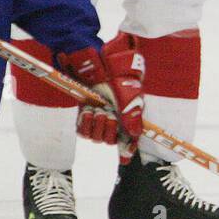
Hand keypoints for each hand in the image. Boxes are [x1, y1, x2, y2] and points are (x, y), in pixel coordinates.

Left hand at [61, 44, 144, 162]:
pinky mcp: (82, 113)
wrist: (92, 61)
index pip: (129, 139)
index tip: (125, 157)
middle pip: (111, 141)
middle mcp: (113, 117)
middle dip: (109, 130)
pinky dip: (85, 123)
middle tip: (109, 114)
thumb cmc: (113, 73)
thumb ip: (132, 116)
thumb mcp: (128, 94)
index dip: (127, 149)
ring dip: (96, 126)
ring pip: (96, 138)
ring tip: (97, 110)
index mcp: (127, 113)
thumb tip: (136, 135)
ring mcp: (97, 115)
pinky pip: (83, 131)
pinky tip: (88, 110)